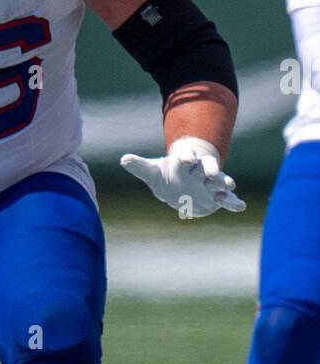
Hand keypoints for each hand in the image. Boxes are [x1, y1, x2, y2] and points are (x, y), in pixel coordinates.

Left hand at [120, 137, 244, 217]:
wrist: (179, 186)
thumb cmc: (165, 176)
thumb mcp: (153, 172)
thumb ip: (140, 166)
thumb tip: (123, 159)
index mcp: (185, 162)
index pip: (187, 156)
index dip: (187, 156)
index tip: (186, 158)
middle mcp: (200, 170)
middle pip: (208, 166)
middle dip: (210, 169)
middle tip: (211, 173)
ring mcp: (210, 183)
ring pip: (220, 181)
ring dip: (224, 183)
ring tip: (229, 185)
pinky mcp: (217, 196)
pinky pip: (227, 198)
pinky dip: (233, 202)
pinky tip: (240, 206)